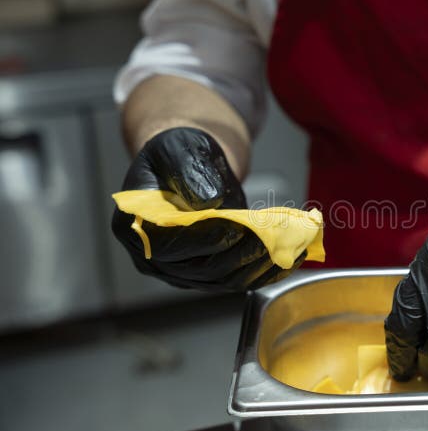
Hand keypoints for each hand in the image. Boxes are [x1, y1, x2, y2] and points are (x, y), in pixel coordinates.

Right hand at [112, 127, 302, 291]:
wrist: (189, 164)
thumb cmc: (179, 153)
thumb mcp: (180, 150)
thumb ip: (190, 172)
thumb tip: (210, 202)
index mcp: (132, 226)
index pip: (169, 244)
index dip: (206, 237)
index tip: (240, 226)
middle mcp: (151, 257)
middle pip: (201, 267)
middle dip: (243, 252)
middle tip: (276, 238)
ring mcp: (179, 271)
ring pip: (223, 279)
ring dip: (259, 266)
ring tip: (291, 248)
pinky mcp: (204, 274)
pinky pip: (235, 280)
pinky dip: (264, 272)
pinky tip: (289, 259)